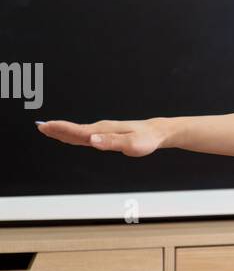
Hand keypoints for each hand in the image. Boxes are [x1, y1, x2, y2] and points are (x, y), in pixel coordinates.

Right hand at [35, 117, 166, 156]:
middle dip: (56, 128)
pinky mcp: (105, 135)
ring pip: (78, 132)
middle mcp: (100, 129)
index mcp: (103, 131)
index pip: (78, 131)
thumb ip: (111, 142)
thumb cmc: (145, 139)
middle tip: (39, 126)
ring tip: (47, 129)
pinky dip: (73, 135)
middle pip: (74, 130)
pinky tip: (68, 136)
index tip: (45, 126)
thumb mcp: (131, 144)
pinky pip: (85, 135)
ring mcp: (102, 131)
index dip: (61, 129)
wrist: (155, 132)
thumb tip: (92, 140)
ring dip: (62, 131)